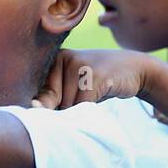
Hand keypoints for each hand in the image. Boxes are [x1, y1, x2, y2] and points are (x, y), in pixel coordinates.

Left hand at [32, 48, 148, 108]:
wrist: (133, 68)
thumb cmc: (96, 82)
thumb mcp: (71, 87)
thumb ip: (50, 97)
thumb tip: (33, 108)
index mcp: (51, 59)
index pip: (39, 95)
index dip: (50, 108)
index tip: (65, 102)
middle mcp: (62, 57)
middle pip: (53, 102)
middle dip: (67, 109)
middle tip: (85, 95)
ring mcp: (79, 64)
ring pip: (68, 106)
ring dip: (81, 110)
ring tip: (93, 94)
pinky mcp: (94, 74)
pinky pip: (83, 105)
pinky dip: (91, 110)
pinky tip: (101, 94)